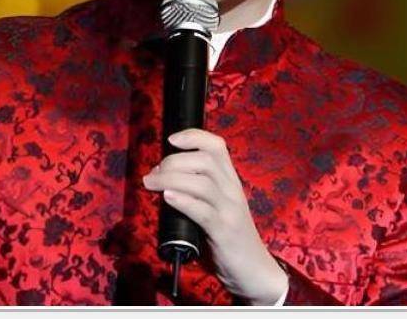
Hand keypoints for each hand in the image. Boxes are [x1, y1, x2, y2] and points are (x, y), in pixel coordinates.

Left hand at [142, 128, 288, 304]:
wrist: (255, 271)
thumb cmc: (229, 238)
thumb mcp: (217, 207)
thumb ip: (198, 192)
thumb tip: (163, 179)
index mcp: (231, 181)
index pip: (217, 146)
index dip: (193, 136)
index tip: (171, 139)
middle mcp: (232, 191)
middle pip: (205, 160)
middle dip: (174, 160)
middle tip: (154, 173)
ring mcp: (230, 211)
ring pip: (202, 182)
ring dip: (171, 178)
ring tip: (151, 182)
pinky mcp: (224, 232)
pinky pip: (203, 211)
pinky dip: (183, 200)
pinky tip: (168, 197)